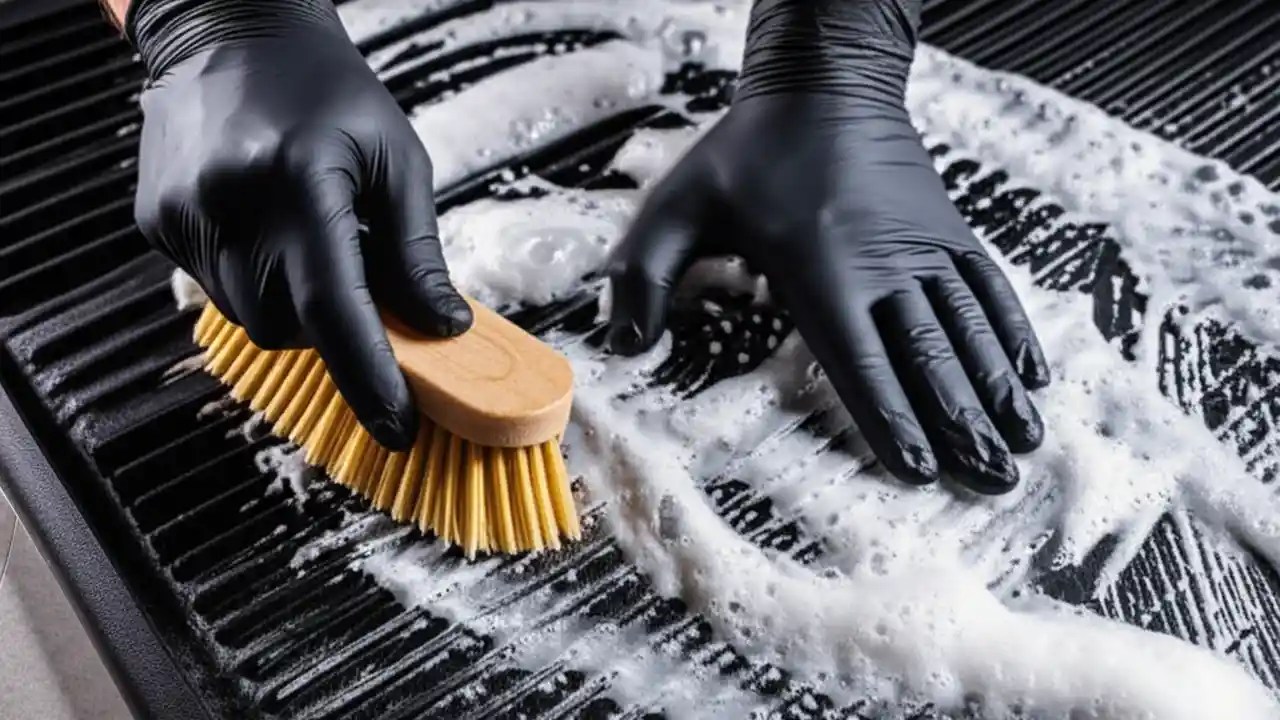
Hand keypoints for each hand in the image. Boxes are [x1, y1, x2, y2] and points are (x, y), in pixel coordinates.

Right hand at [130, 0, 471, 449]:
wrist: (229, 32)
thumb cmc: (326, 89)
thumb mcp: (396, 159)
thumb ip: (416, 253)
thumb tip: (443, 329)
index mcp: (298, 181)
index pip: (335, 309)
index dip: (371, 378)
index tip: (401, 426)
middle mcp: (228, 202)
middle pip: (287, 329)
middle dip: (332, 328)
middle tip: (358, 284)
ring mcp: (181, 215)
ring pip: (248, 318)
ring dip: (293, 305)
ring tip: (311, 241)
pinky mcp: (155, 222)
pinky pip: (215, 289)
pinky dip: (255, 281)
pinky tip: (268, 228)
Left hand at [606, 0, 1048, 492]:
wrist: (823, 82)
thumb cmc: (748, 152)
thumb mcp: (678, 204)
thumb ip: (643, 273)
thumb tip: (622, 346)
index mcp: (819, 266)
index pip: (860, 357)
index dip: (890, 415)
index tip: (921, 467)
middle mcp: (882, 264)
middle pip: (929, 355)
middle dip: (961, 422)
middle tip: (990, 480)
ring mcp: (922, 247)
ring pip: (969, 328)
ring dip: (997, 389)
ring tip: (1023, 443)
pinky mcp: (947, 232)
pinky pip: (989, 287)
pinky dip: (1014, 332)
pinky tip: (1030, 376)